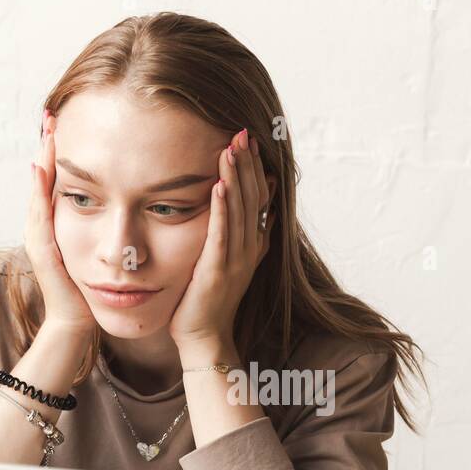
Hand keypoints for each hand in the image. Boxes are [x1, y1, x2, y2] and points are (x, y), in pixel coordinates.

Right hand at [27, 109, 96, 335]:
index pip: (57, 180)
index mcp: (59, 224)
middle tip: (52, 116)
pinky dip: (38, 189)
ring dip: (41, 160)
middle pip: (42, 178)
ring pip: (38, 189)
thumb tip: (122, 202)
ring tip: (47, 133)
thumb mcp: (99, 250)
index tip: (67, 123)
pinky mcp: (42, 248)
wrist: (77, 322)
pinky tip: (41, 168)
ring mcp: (40, 236)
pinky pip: (39, 212)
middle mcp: (44, 226)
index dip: (60, 153)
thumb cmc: (91, 289)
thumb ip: (103, 227)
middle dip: (47, 147)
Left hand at [169, 128, 273, 349]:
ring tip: (231, 148)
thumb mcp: (230, 260)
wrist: (204, 337)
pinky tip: (220, 184)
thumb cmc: (207, 299)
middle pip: (252, 198)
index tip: (249, 140)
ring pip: (240, 210)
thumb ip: (246, 234)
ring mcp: (237, 260)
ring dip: (236, 177)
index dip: (255, 168)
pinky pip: (222, 233)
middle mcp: (250, 249)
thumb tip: (266, 207)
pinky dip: (222, 208)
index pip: (258, 197)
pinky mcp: (219, 270)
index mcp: (253, 244)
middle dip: (247, 164)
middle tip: (243, 132)